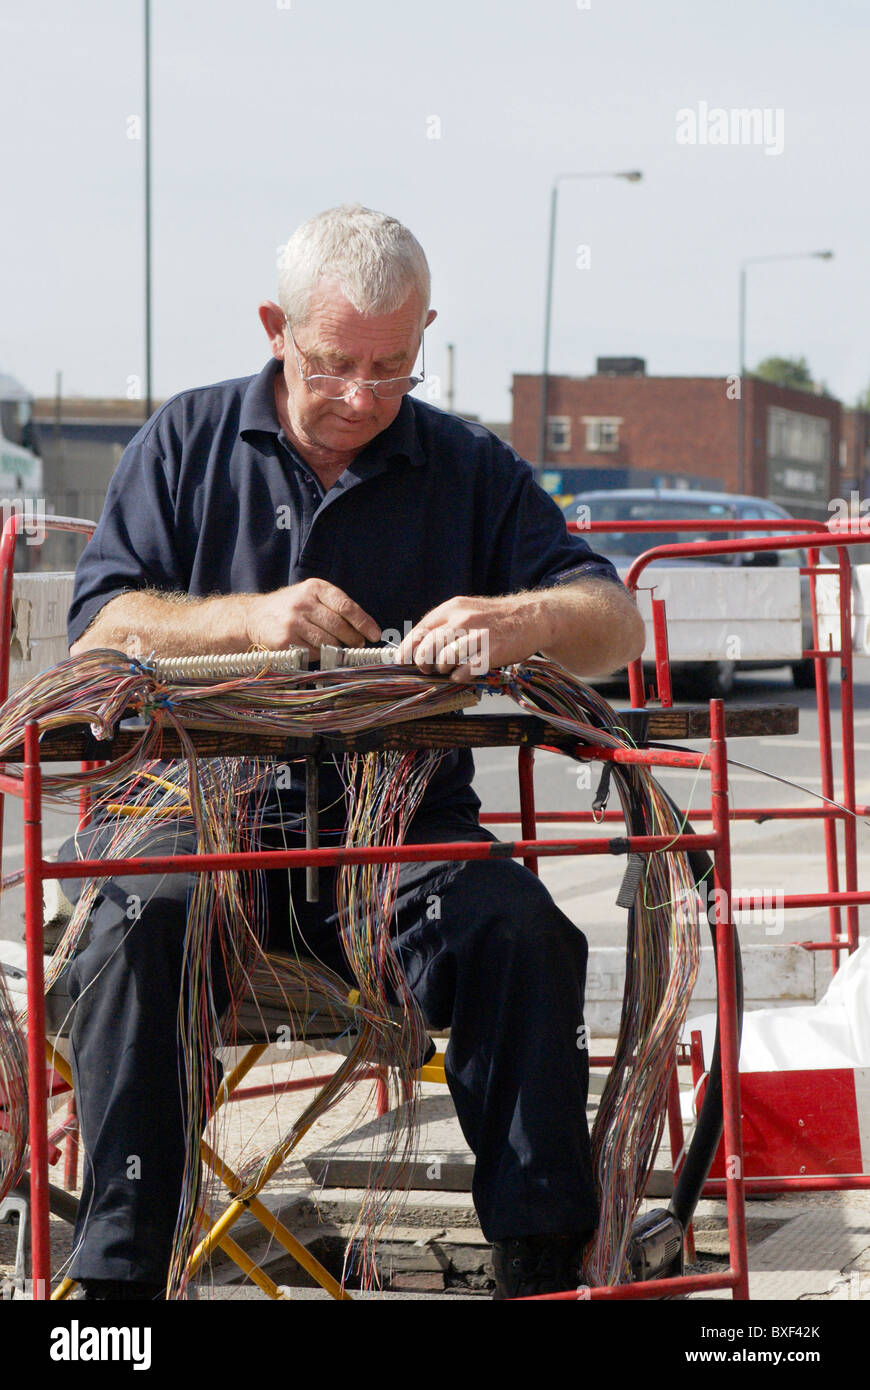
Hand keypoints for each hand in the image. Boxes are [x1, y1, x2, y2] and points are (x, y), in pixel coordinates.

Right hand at [246, 579, 380, 656]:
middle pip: (339, 626)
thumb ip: (334, 607)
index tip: (374, 634)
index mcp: (314, 588)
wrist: (253, 618)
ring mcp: (293, 622)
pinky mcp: (285, 640)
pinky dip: (319, 655)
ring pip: (328, 642)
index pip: (346, 606)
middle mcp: (303, 602)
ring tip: (336, 647)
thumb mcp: (310, 596)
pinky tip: (315, 649)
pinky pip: (313, 652)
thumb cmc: (289, 609)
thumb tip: (363, 629)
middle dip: (353, 639)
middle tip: (357, 644)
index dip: (364, 622)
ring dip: (337, 649)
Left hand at [395, 594, 543, 681]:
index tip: (402, 662)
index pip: (420, 630)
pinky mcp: (492, 651)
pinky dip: (459, 676)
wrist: (532, 617)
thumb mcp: (466, 610)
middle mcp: (462, 619)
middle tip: (427, 668)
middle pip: (428, 646)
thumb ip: (444, 624)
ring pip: (444, 659)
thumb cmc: (495, 618)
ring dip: (442, 669)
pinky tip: (462, 674)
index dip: (408, 649)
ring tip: (448, 670)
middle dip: (423, 662)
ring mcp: (477, 635)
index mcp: (452, 608)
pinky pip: (465, 670)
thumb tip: (417, 646)